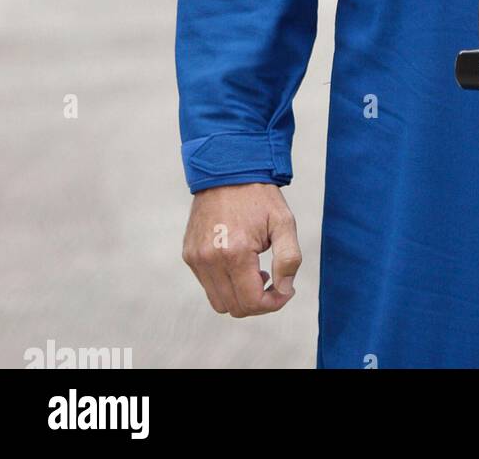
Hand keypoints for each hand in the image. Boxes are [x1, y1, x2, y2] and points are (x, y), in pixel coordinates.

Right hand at [182, 182, 301, 315]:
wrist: (228, 171)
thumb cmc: (259, 196)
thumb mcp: (284, 222)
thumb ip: (289, 259)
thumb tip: (285, 290)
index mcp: (235, 252)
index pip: (251, 302)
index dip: (273, 304)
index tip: (285, 290)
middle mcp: (210, 259)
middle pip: (234, 307)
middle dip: (257, 302)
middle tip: (271, 280)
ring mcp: (196, 258)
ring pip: (218, 301)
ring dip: (239, 295)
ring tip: (255, 270)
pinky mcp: (189, 254)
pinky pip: (207, 284)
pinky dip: (225, 283)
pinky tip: (239, 262)